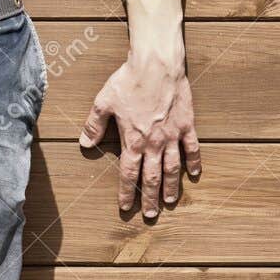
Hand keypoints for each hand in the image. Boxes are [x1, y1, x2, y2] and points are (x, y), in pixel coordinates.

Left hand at [79, 53, 199, 217]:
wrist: (156, 64)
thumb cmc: (128, 81)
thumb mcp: (104, 102)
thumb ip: (94, 125)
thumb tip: (85, 144)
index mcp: (133, 140)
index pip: (128, 173)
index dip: (125, 192)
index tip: (125, 207)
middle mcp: (154, 142)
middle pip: (152, 177)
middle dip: (149, 199)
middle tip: (150, 215)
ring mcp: (172, 135)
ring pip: (173, 168)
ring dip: (171, 187)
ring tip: (170, 202)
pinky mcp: (186, 124)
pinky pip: (192, 148)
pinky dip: (194, 162)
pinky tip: (194, 174)